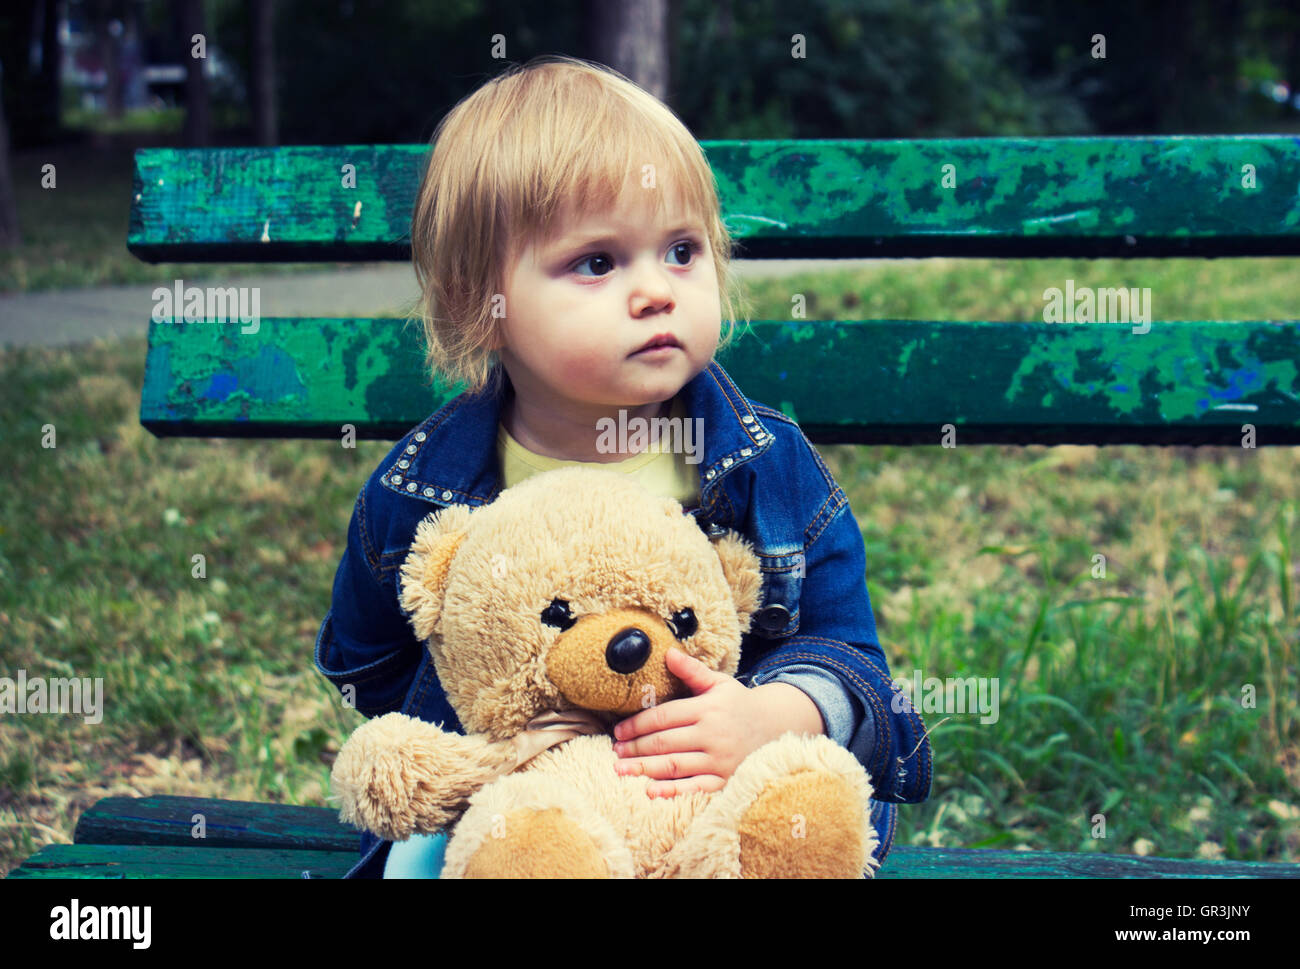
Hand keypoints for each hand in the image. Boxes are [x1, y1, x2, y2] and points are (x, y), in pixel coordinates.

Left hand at [611, 647, 824, 797]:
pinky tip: (650, 791)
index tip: (619, 731)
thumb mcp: (718, 683)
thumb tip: (667, 652)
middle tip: (614, 752)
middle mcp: (712, 735)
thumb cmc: (739, 704)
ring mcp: (719, 760)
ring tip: (621, 770)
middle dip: (635, 748)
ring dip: (644, 769)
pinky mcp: (724, 780)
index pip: (663, 717)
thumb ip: (692, 671)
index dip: (637, 725)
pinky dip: (672, 791)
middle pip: (664, 743)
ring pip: (674, 766)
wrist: (776, 727)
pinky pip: (694, 788)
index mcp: (707, 709)